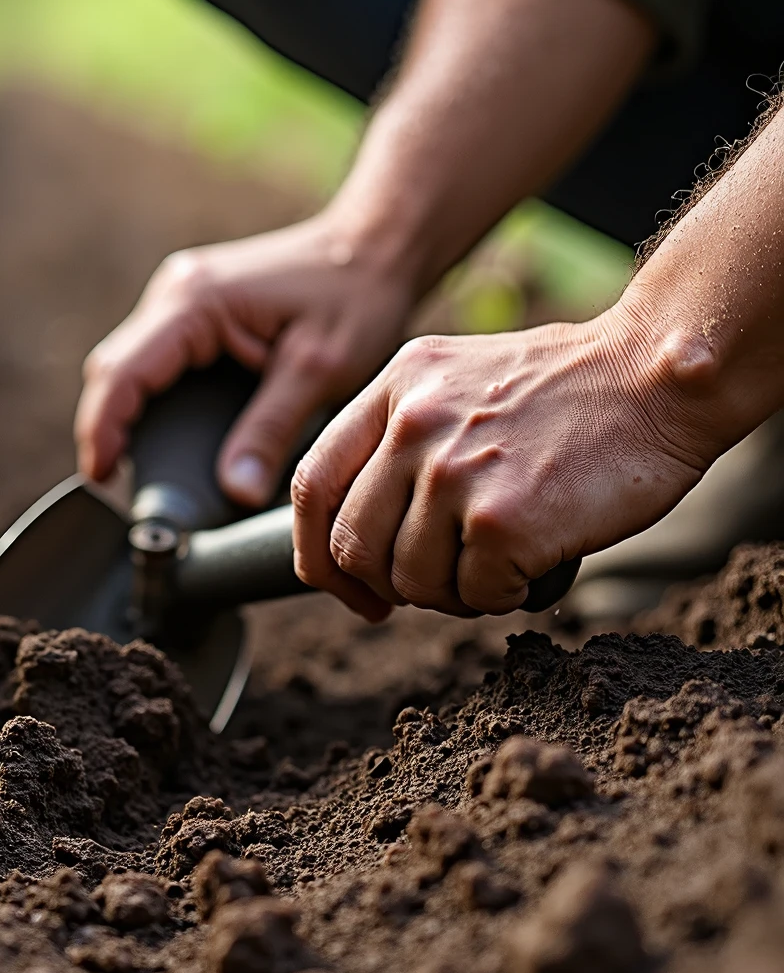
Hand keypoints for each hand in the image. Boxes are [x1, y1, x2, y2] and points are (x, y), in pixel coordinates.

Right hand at [75, 214, 414, 505]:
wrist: (377, 248)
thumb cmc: (355, 298)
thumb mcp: (319, 370)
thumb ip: (273, 431)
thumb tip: (235, 492)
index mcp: (195, 302)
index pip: (122, 373)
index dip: (102, 429)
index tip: (101, 477)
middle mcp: (177, 291)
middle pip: (114, 368)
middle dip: (107, 426)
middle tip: (117, 483)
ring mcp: (183, 294)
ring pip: (130, 362)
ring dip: (125, 411)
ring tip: (135, 466)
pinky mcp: (198, 306)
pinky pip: (155, 355)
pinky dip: (150, 396)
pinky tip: (165, 432)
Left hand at [291, 315, 710, 616]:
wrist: (659, 377)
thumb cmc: (575, 392)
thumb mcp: (464, 383)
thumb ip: (406, 437)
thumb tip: (361, 529)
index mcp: (398, 388)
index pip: (313, 484)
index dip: (317, 552)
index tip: (349, 585)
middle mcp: (414, 426)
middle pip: (353, 546)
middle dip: (391, 585)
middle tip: (443, 583)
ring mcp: (454, 473)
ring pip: (412, 580)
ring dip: (455, 592)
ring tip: (502, 561)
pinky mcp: (501, 520)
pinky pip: (475, 595)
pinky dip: (505, 596)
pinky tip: (536, 560)